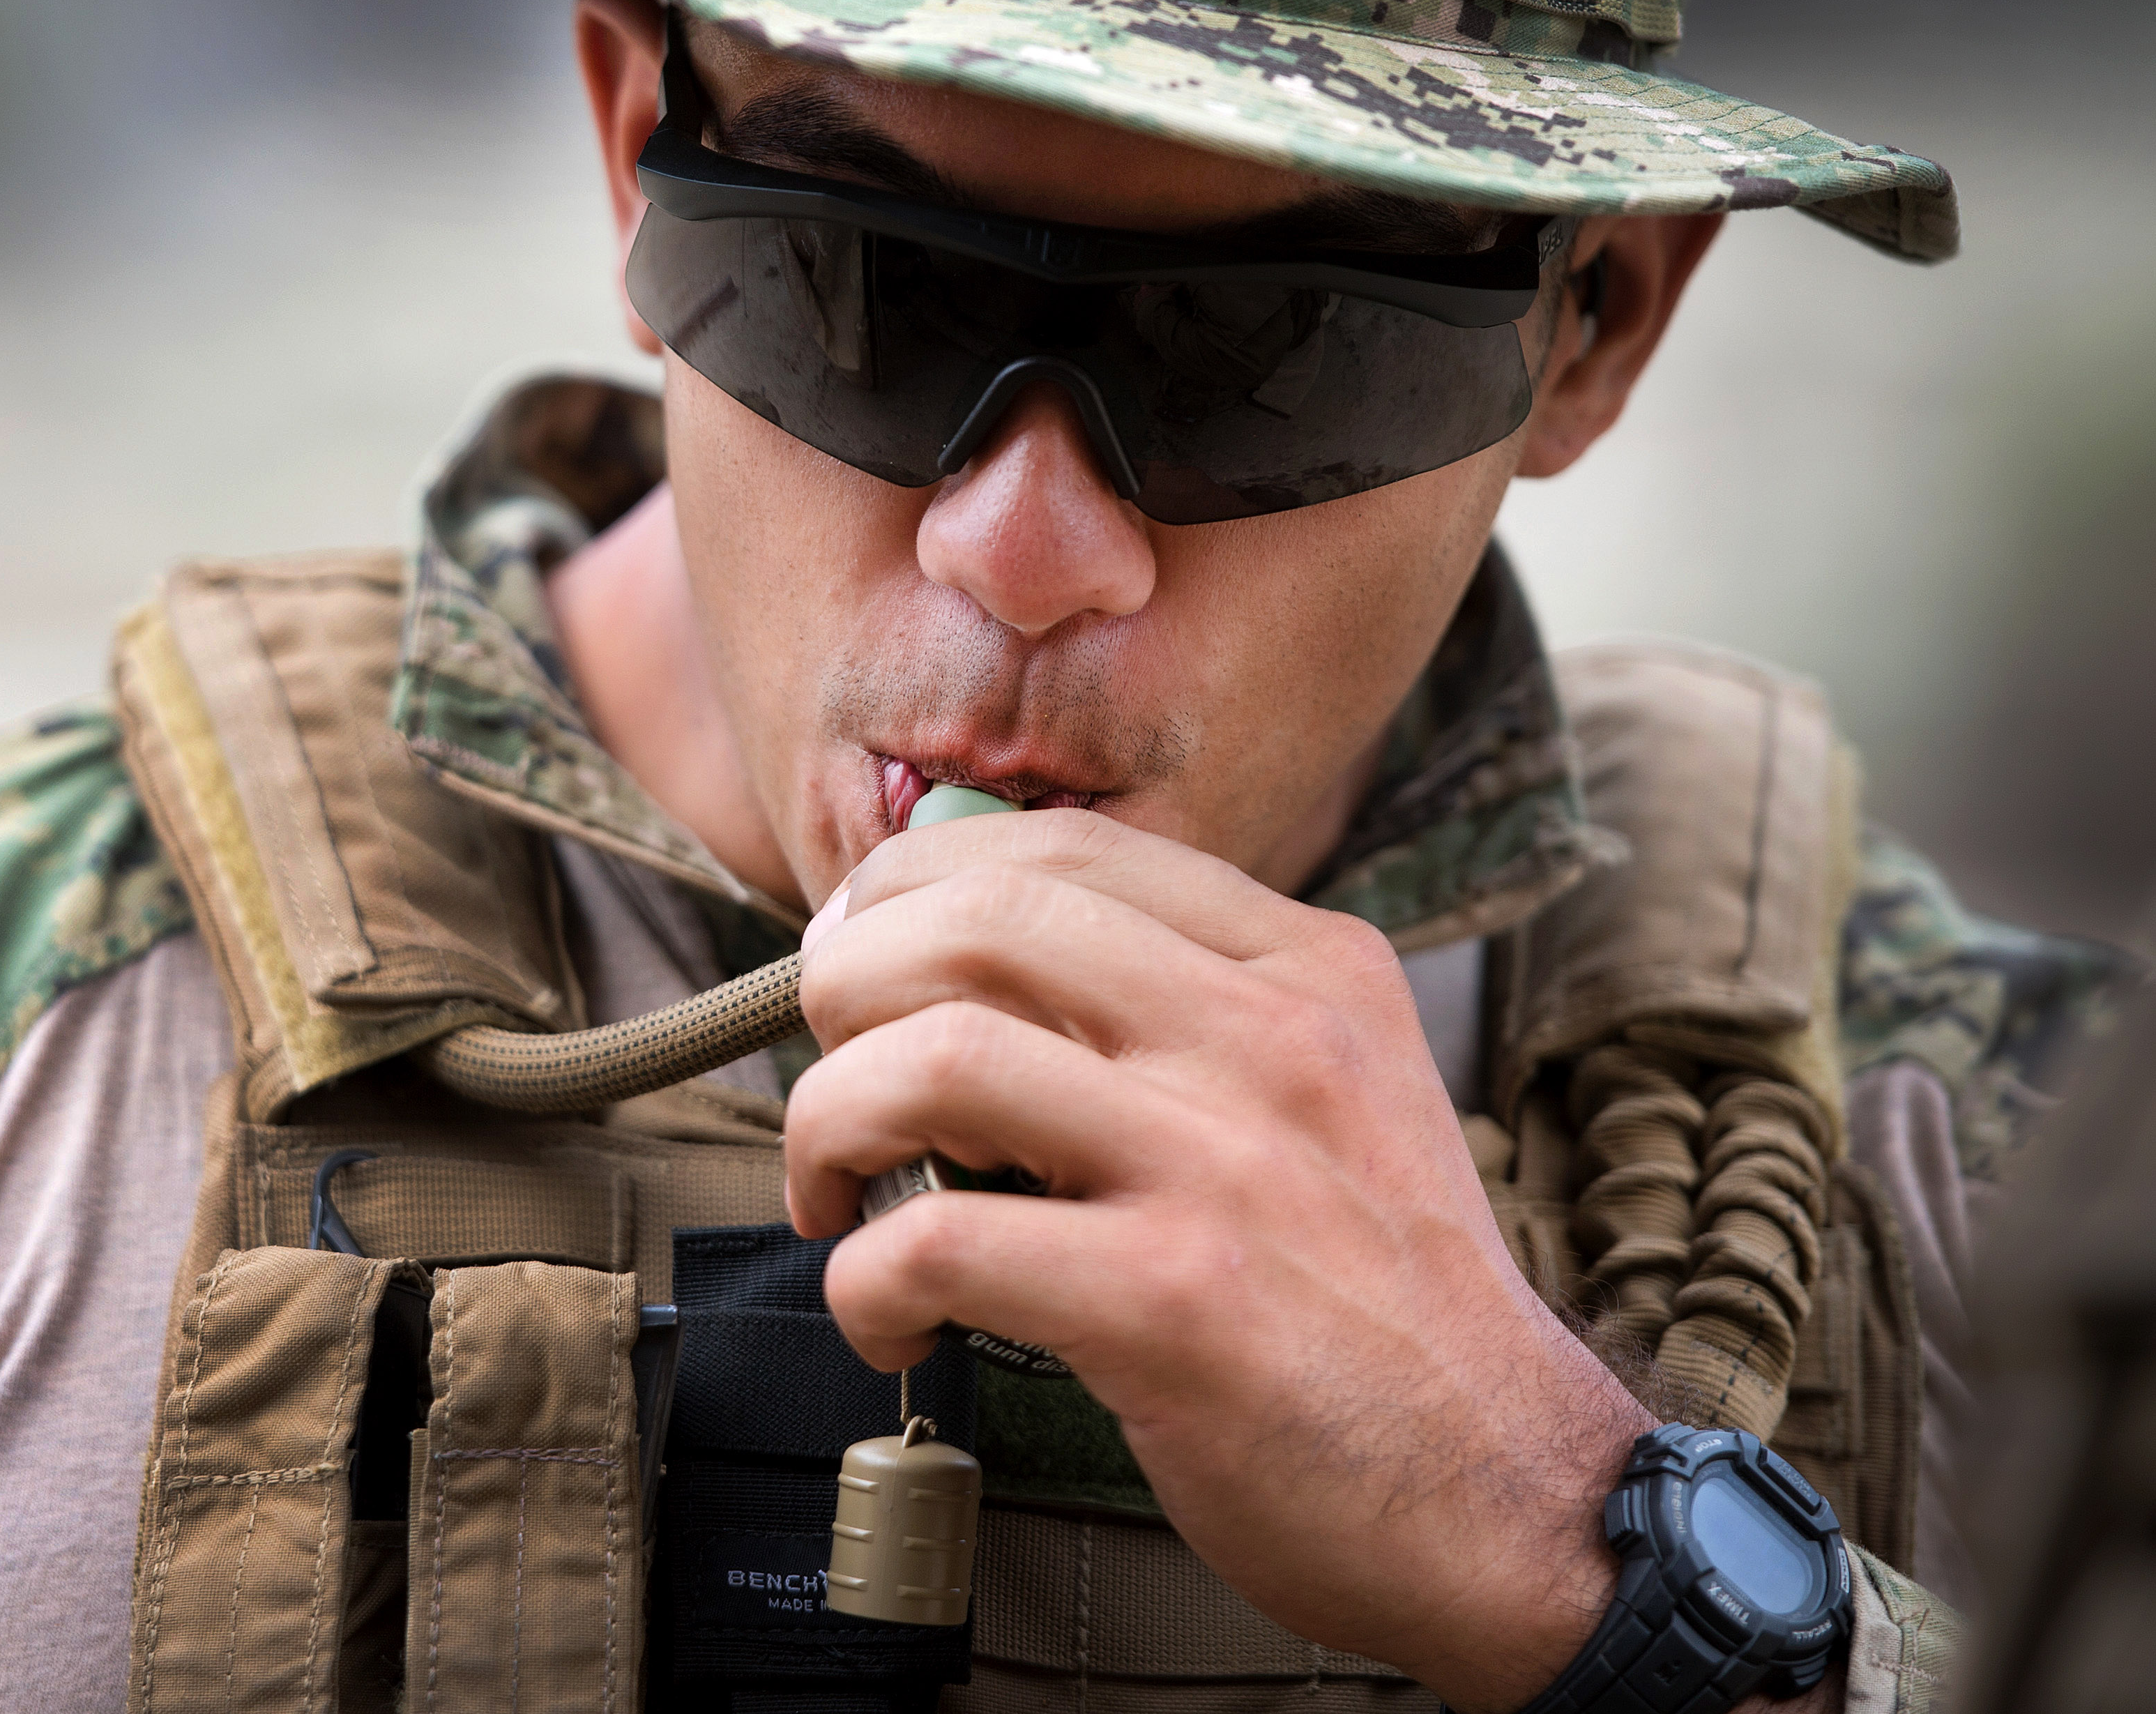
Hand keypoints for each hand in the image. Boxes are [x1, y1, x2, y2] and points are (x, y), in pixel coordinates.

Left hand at [786, 808, 1654, 1711]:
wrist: (1511, 1493)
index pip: (1060, 846)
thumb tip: (967, 967)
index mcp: (1307, 968)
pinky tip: (890, 1318)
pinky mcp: (1176, 1305)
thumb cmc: (1378, 1306)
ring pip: (934, 1059)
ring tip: (835, 1193)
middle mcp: (1270, 1039)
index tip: (855, 959)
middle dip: (844, 987)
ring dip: (829, 1123)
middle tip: (829, 1077)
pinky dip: (864, 1280)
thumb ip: (1184, 1016)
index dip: (911, 887)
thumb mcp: (1329, 1096)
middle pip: (976, 921)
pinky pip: (937, 1241)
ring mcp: (1225, 1165)